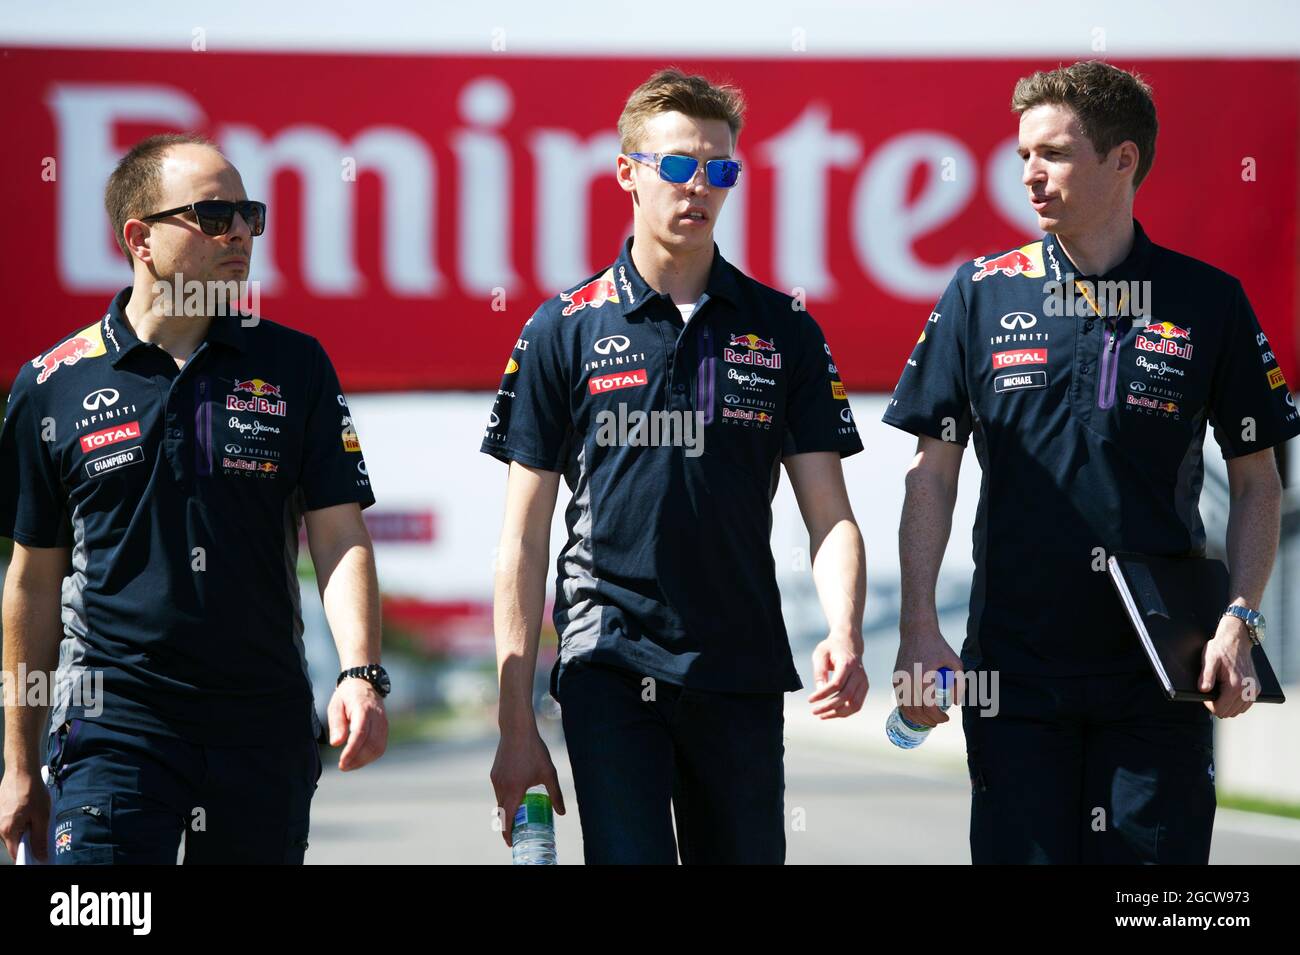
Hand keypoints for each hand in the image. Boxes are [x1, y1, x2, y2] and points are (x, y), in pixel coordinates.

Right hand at [0, 767, 49, 862]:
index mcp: (7, 830)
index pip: (16, 852)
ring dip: (24, 827)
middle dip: (28, 838)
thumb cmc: (32, 791)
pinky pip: (9, 820)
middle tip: (41, 828)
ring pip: (12, 830)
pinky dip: (19, 819)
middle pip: (14, 841)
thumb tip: (41, 856)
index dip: (28, 855)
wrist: (21, 770)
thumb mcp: (42, 817)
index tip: (39, 855)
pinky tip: (29, 809)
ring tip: (35, 814)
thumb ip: (40, 839)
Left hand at [327, 678, 388, 770]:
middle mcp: (377, 716)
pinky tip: (358, 759)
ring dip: (364, 761)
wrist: (365, 682)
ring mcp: (383, 722)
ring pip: (378, 748)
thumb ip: (336, 724)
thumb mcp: (336, 705)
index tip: (341, 763)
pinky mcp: (385, 728)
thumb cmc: (347, 696)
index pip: (360, 734)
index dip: (351, 751)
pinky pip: (381, 746)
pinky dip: (370, 757)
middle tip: (343, 767)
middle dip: (357, 760)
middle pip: (372, 744)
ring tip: (349, 765)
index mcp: (363, 708)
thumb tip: (336, 744)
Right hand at [490, 729, 565, 846]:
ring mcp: (495, 780)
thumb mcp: (549, 773)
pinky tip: (515, 793)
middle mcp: (501, 787)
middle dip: (507, 825)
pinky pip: (498, 790)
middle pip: (501, 813)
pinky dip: (504, 797)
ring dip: (506, 810)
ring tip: (517, 814)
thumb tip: (562, 813)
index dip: (508, 833)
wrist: (517, 730)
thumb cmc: (534, 751)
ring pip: (499, 801)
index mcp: (514, 790)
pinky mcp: (494, 773)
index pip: (507, 819)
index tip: (511, 843)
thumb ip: (555, 794)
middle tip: (516, 833)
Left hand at [808, 633, 867, 718]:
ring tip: (822, 715)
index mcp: (847, 663)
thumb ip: (820, 671)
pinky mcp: (864, 687)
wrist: (849, 643)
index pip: (837, 684)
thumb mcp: (820, 654)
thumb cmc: (832, 648)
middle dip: (829, 706)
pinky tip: (831, 713)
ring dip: (838, 713)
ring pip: (854, 704)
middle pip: (846, 696)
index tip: (810, 700)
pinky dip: (845, 712)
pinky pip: (857, 704)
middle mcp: (858, 673)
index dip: (823, 694)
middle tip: (814, 711)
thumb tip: (820, 690)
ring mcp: (863, 681)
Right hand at [894, 621, 962, 727]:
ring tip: (927, 720)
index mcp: (923, 679)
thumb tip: (955, 702)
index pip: (929, 708)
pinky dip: (907, 710)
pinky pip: (899, 700)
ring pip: (905, 708)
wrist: (916, 632)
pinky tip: (916, 712)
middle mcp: (909, 682)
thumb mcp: (955, 662)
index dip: (938, 717)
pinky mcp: (895, 678)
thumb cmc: (938, 646)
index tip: (946, 719)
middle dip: (928, 721)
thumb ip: (959, 683)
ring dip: (916, 718)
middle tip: (938, 721)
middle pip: (916, 712)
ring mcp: (899, 680)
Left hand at [1200, 615, 1258, 717]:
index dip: (1209, 704)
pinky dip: (1237, 702)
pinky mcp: (1257, 688)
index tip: (1206, 692)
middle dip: (1218, 704)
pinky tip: (1229, 692)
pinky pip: (1246, 704)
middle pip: (1229, 712)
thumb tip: (1203, 691)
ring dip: (1228, 704)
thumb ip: (1206, 676)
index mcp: (1235, 686)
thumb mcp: (1209, 660)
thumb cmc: (1221, 649)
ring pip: (1238, 711)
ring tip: (1220, 689)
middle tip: (1212, 690)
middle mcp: (1248, 690)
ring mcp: (1254, 690)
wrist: (1237, 639)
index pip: (1219, 709)